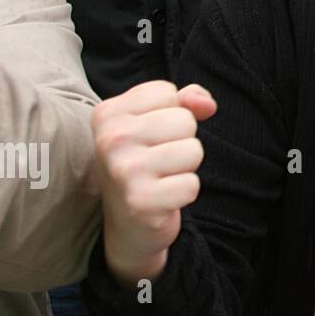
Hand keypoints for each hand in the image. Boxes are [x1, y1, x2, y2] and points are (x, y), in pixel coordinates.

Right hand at [94, 80, 217, 286]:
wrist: (127, 222)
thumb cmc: (145, 162)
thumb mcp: (157, 121)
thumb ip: (186, 100)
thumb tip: (207, 104)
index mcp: (107, 113)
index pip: (168, 92)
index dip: (170, 114)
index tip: (149, 136)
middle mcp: (110, 140)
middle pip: (185, 120)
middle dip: (182, 141)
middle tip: (157, 161)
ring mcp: (123, 171)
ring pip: (193, 150)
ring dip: (185, 167)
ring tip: (161, 178)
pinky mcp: (140, 202)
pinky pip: (192, 184)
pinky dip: (184, 192)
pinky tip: (163, 198)